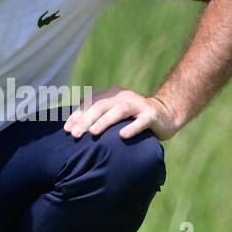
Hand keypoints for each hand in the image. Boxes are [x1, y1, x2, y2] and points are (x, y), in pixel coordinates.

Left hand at [62, 86, 182, 140]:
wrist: (165, 113)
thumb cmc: (134, 117)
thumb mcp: (114, 113)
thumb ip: (98, 115)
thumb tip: (72, 125)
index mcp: (112, 95)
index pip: (91, 102)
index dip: (78, 114)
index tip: (66, 129)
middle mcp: (123, 97)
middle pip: (101, 106)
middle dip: (86, 119)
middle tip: (74, 134)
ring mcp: (138, 105)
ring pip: (119, 111)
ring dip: (104, 121)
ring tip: (93, 132)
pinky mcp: (151, 115)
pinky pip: (141, 121)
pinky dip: (131, 128)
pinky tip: (122, 136)